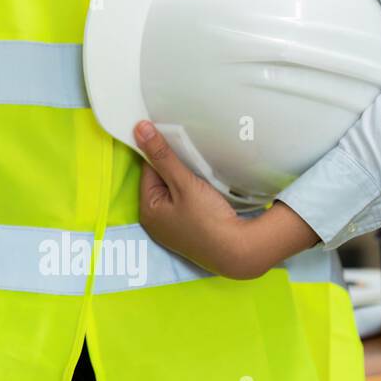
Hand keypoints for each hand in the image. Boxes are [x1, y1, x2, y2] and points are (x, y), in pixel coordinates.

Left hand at [134, 121, 318, 279]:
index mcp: (147, 210)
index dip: (161, 154)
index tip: (173, 140)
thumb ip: (163, 155)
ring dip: (186, 178)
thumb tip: (139, 129)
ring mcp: (174, 226)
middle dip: (174, 166)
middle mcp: (157, 221)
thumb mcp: (184, 183)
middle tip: (191, 155)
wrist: (240, 251)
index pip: (148, 170)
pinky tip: (206, 186)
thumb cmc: (209, 220)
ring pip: (176, 190)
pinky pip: (187, 201)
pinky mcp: (190, 229)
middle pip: (161, 180)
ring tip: (200, 170)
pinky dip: (194, 191)